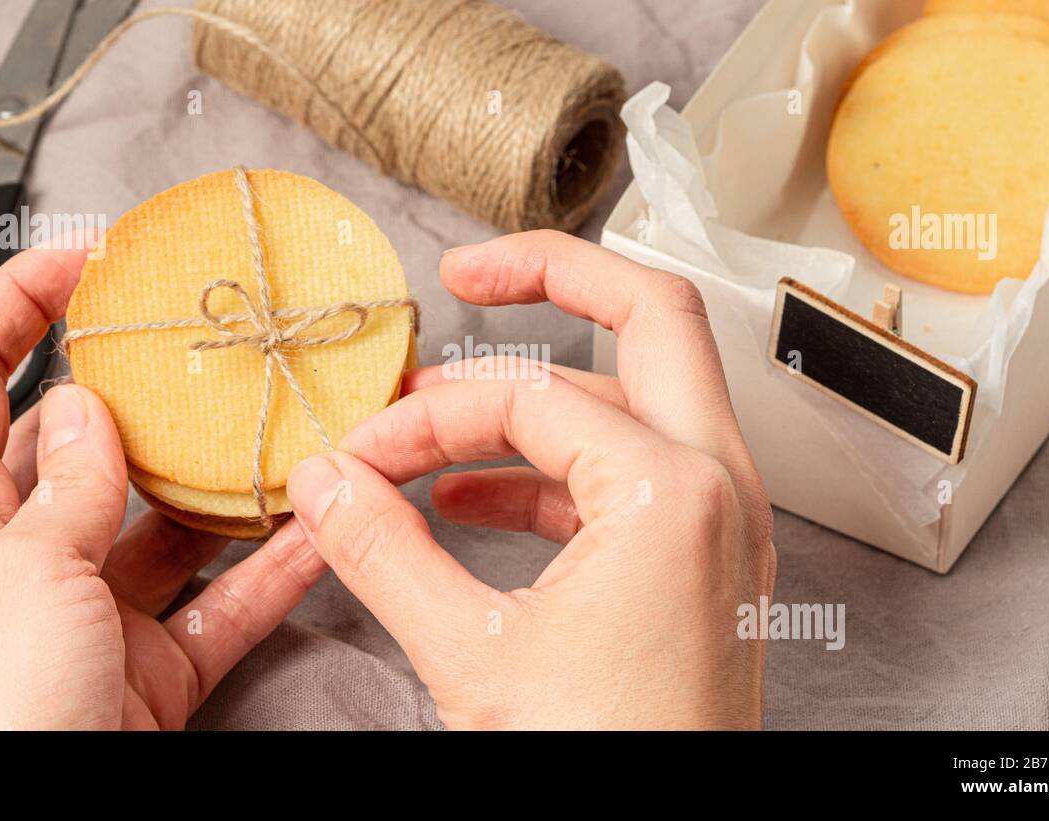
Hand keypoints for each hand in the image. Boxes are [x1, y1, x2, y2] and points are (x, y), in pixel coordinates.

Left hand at [0, 243, 324, 728]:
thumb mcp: (22, 574)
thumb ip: (65, 485)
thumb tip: (86, 407)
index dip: (20, 300)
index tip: (91, 257)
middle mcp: (31, 554)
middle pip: (90, 441)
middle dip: (152, 394)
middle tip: (212, 346)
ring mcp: (100, 607)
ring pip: (175, 519)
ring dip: (233, 481)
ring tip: (287, 429)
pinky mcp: (162, 660)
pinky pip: (228, 598)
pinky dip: (276, 567)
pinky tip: (321, 531)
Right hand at [286, 230, 775, 729]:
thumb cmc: (608, 763)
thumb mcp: (473, 657)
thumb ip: (384, 553)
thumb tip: (323, 483)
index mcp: (674, 492)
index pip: (527, 399)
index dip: (425, 417)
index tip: (358, 455)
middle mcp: (721, 487)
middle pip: (650, 317)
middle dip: (555, 277)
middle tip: (469, 273)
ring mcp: (725, 522)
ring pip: (640, 398)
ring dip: (539, 400)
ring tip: (438, 429)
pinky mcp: (706, 561)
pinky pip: (635, 472)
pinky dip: (558, 468)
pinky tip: (479, 500)